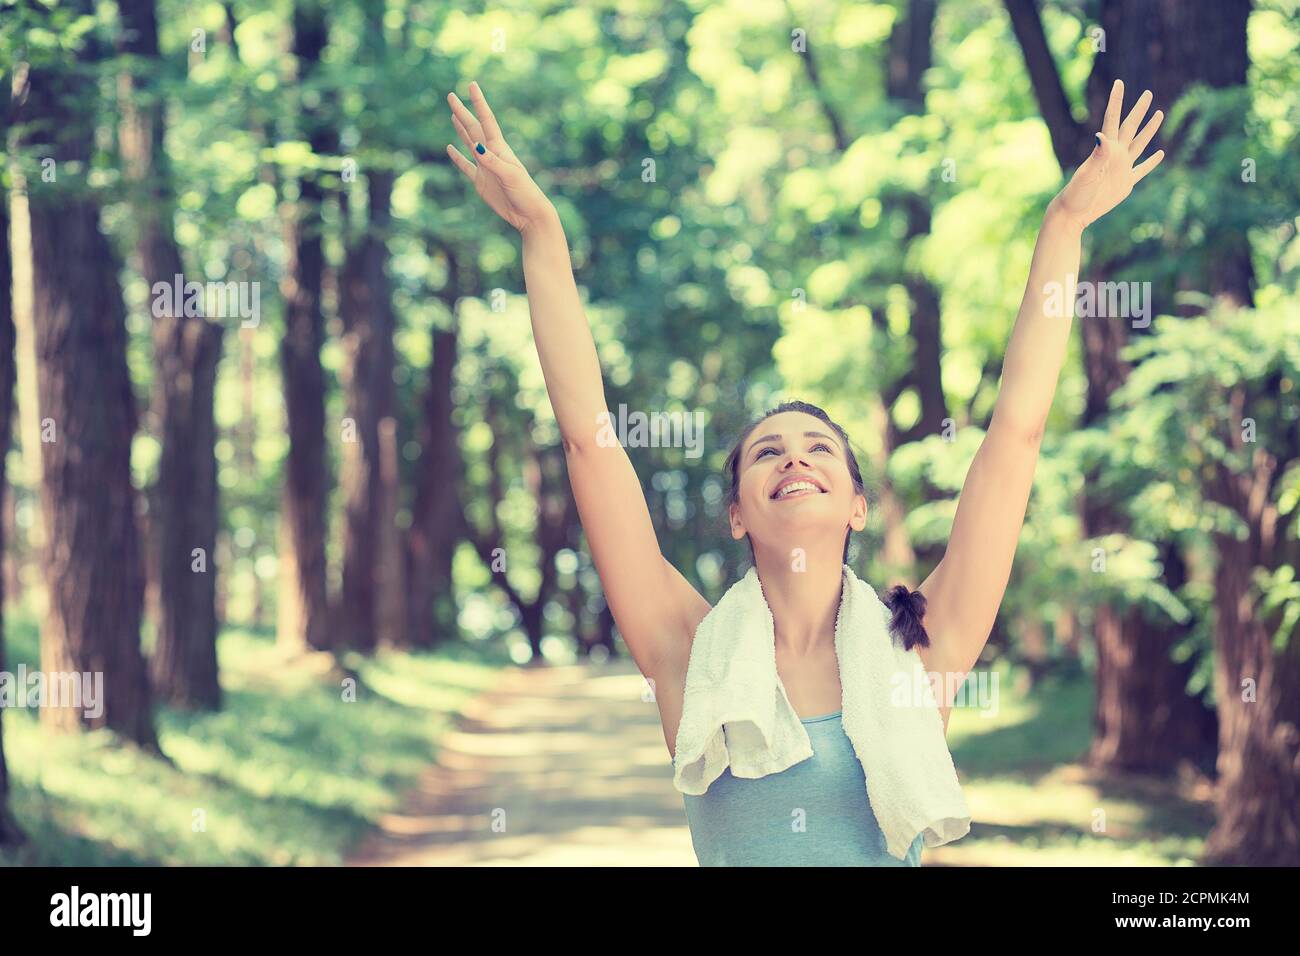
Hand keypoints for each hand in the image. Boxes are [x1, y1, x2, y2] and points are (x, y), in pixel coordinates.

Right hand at [446, 81, 555, 235]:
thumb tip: (476, 146)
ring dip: (461, 129)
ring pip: (469, 142)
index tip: (471, 85)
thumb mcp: (509, 176)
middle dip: (463, 112)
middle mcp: (491, 154)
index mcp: (500, 148)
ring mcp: (485, 167)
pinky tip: (450, 148)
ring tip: (453, 114)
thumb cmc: (525, 192)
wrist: (528, 214)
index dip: (478, 102)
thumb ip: (492, 161)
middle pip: (473, 128)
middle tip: (451, 96)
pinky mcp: (481, 181)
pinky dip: (457, 157)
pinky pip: (465, 166)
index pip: (486, 120)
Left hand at [1051, 79, 1165, 231]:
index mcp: (1106, 149)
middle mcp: (1115, 155)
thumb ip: (1097, 155)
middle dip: (1139, 110)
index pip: (1113, 119)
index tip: (1118, 82)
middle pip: (1131, 127)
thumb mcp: (1088, 174)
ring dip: (1149, 130)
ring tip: (1159, 114)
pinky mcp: (1125, 183)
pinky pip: (1142, 170)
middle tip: (1148, 93)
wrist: (1074, 214)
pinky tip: (1160, 154)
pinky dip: (1151, 162)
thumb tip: (1101, 134)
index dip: (1116, 101)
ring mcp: (1121, 168)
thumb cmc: (1077, 193)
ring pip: (1139, 144)